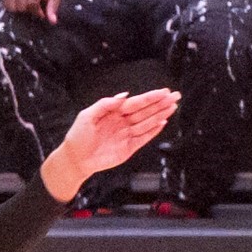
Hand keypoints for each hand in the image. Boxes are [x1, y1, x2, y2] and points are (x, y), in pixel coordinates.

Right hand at [1, 0, 63, 22]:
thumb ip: (53, 8)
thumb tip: (53, 21)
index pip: (31, 4)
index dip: (38, 12)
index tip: (43, 12)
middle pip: (20, 8)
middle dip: (29, 11)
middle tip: (35, 6)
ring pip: (12, 8)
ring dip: (21, 10)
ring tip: (28, 3)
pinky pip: (6, 5)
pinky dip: (14, 7)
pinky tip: (21, 1)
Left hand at [41, 89, 181, 199]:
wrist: (75, 159)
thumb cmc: (77, 136)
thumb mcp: (87, 115)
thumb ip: (106, 104)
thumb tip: (124, 95)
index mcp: (113, 112)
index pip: (136, 102)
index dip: (150, 97)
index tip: (163, 92)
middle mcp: (122, 122)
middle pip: (145, 111)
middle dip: (160, 104)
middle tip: (175, 96)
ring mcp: (127, 135)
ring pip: (147, 123)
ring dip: (160, 115)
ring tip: (173, 107)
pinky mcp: (129, 148)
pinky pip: (144, 138)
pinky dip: (153, 131)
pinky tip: (162, 123)